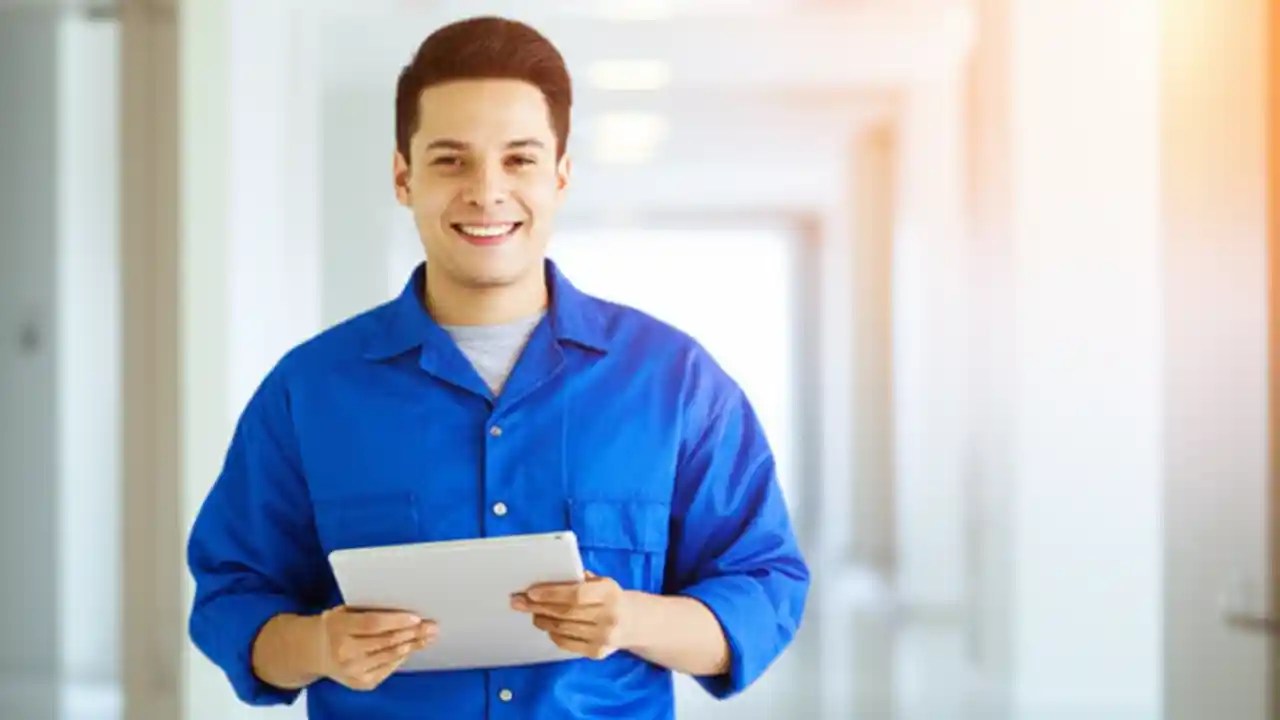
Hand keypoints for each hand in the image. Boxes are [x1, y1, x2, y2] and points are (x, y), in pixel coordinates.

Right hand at [315, 606, 436, 690]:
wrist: (314, 650)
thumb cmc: (335, 625)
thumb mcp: (344, 610)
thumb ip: (368, 609)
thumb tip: (403, 605)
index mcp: (339, 628)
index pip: (372, 624)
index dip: (396, 621)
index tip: (416, 617)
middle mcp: (345, 652)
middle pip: (386, 641)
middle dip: (413, 633)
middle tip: (432, 626)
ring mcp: (353, 670)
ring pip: (390, 655)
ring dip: (413, 645)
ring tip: (428, 636)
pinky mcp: (360, 682)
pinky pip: (388, 668)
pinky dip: (401, 657)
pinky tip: (411, 648)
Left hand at [511, 572, 633, 660]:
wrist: (635, 623)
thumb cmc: (611, 598)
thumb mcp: (602, 582)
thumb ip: (579, 580)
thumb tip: (547, 578)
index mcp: (609, 593)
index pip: (576, 594)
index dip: (551, 594)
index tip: (531, 592)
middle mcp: (609, 616)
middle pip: (565, 612)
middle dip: (538, 606)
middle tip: (519, 601)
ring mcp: (604, 637)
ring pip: (563, 628)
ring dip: (543, 620)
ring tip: (532, 612)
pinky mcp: (598, 652)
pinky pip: (567, 643)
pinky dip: (553, 634)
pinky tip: (548, 627)